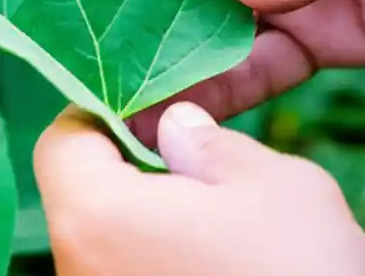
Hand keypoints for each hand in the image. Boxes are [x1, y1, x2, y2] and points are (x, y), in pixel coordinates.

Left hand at [35, 103, 364, 275]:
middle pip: (83, 196)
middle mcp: (79, 269)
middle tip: (201, 157)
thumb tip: (176, 128)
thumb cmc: (303, 275)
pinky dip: (165, 262)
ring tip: (226, 218)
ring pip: (111, 243)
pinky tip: (225, 264)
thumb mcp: (277, 186)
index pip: (62, 142)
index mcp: (95, 215)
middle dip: (138, 167)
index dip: (105, 110)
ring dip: (156, 220)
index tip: (158, 106)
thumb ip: (212, 146)